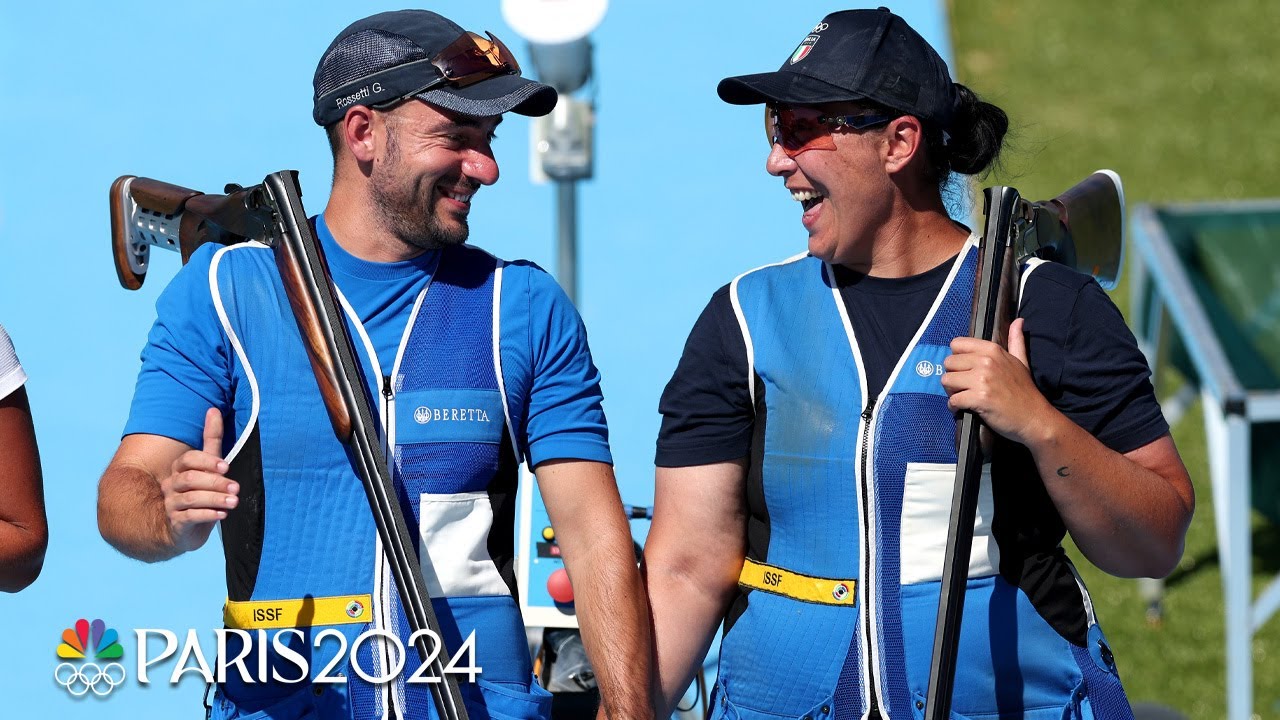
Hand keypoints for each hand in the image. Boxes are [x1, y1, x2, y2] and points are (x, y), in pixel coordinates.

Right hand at [160, 408, 237, 552]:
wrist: (183, 529)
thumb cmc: (200, 492)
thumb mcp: (209, 466)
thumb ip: (211, 440)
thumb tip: (213, 410)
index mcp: (179, 469)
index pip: (188, 460)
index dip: (206, 461)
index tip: (226, 467)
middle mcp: (171, 485)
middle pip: (190, 479)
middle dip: (215, 482)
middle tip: (236, 488)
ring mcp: (171, 505)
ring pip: (191, 499)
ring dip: (215, 498)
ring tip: (234, 501)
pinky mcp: (176, 523)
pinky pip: (190, 517)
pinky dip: (208, 515)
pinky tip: (222, 515)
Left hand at [941, 318, 1050, 446]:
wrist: (1034, 417)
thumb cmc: (1025, 390)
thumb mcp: (1021, 361)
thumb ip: (1016, 340)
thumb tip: (1018, 321)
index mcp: (992, 350)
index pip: (956, 344)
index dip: (957, 358)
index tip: (964, 370)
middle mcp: (986, 361)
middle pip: (948, 363)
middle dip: (952, 376)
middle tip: (963, 387)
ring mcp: (982, 380)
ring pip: (946, 381)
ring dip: (951, 392)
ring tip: (963, 397)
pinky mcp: (979, 398)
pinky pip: (953, 400)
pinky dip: (954, 407)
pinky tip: (964, 409)